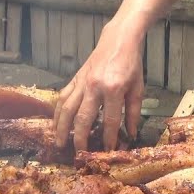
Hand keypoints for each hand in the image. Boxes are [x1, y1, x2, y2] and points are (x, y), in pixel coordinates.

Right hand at [53, 23, 144, 152]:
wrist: (119, 40)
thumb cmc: (131, 64)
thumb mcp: (138, 88)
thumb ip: (133, 112)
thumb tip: (131, 133)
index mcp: (113, 90)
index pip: (110, 121)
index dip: (109, 138)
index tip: (108, 151)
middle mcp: (94, 87)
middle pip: (83, 118)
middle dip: (79, 139)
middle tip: (78, 154)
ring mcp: (82, 82)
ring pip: (67, 109)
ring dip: (61, 128)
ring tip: (59, 143)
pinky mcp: (75, 78)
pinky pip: (62, 97)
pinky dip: (57, 112)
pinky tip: (55, 124)